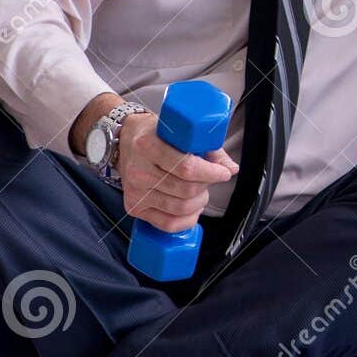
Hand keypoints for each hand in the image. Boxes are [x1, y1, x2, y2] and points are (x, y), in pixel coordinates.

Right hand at [116, 110, 237, 232]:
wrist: (124, 140)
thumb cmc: (156, 134)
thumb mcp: (181, 132)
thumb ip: (209, 149)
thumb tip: (232, 169)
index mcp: (149, 146)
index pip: (186, 167)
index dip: (211, 173)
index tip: (223, 173)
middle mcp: (139, 170)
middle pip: (186, 190)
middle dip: (207, 186)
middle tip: (211, 179)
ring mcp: (135, 191)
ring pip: (179, 208)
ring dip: (199, 202)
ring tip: (201, 192)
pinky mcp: (134, 207)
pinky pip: (167, 224)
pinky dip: (187, 220)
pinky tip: (192, 209)